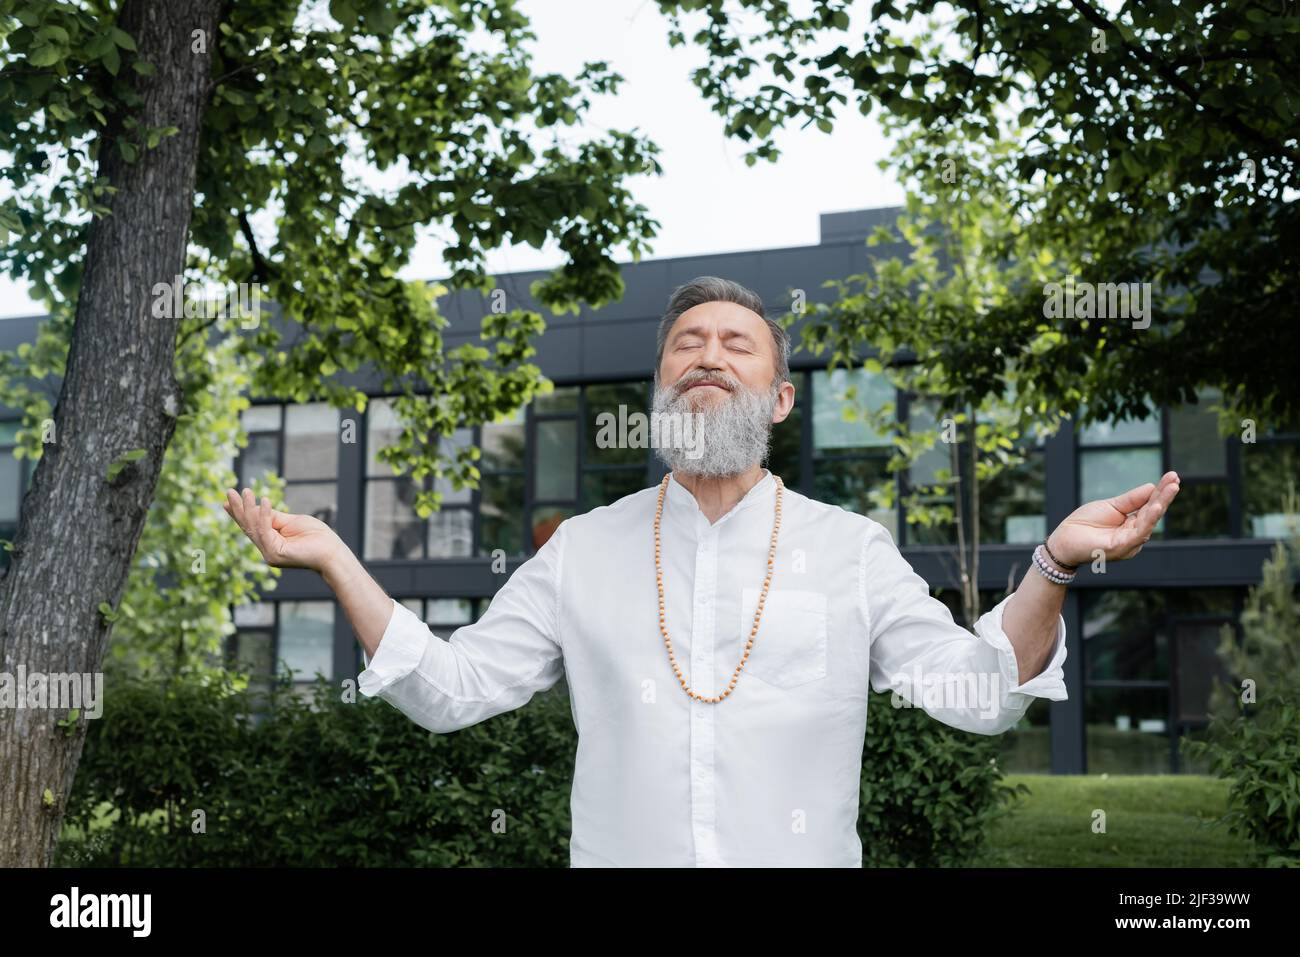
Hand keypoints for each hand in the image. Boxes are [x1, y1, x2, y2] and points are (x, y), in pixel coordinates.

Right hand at [223, 487, 343, 572]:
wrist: (331, 551)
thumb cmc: (315, 536)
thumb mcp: (291, 521)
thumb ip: (273, 516)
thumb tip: (257, 506)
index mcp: (270, 542)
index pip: (251, 526)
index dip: (239, 513)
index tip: (227, 501)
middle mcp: (267, 549)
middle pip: (248, 527)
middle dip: (238, 509)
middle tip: (229, 491)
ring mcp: (270, 554)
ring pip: (254, 528)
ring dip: (248, 508)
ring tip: (245, 491)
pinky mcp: (275, 555)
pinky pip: (266, 531)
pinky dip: (263, 515)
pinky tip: (264, 500)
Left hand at [1046, 471, 1181, 567]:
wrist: (1063, 540)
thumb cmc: (1084, 524)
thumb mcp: (1111, 506)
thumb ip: (1131, 500)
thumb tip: (1152, 487)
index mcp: (1132, 524)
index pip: (1150, 505)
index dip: (1161, 491)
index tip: (1173, 476)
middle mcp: (1134, 535)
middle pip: (1153, 513)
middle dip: (1165, 495)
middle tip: (1176, 479)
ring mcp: (1129, 543)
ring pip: (1149, 522)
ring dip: (1161, 504)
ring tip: (1171, 489)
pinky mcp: (1120, 548)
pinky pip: (1138, 533)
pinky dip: (1148, 520)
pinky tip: (1156, 507)